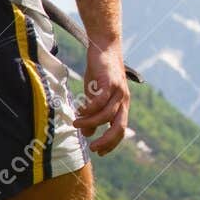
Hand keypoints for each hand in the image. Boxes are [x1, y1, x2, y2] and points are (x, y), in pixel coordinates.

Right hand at [75, 39, 129, 155]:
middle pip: (119, 126)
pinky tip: (80, 110)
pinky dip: (90, 109)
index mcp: (122, 105)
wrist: (104, 47)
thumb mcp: (94, 95)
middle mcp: (123, 100)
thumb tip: (87, 133)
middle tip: (92, 148)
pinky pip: (101, 100)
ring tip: (75, 123)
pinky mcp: (110, 81)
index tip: (99, 152)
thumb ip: (93, 113)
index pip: (120, 129)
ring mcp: (118, 91)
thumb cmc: (99, 72)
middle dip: (106, 141)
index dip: (111, 143)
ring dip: (90, 122)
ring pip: (106, 114)